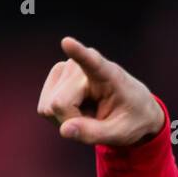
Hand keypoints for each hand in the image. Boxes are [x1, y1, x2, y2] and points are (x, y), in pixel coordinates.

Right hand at [36, 36, 164, 145]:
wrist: (132, 107)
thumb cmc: (131, 119)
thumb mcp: (120, 133)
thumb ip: (94, 133)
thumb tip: (64, 130)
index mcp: (108, 74)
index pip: (91, 62)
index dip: (78, 53)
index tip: (67, 42)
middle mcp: (81, 66)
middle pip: (59, 104)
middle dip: (73, 121)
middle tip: (96, 120)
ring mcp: (64, 68)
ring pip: (48, 108)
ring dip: (67, 120)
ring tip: (89, 113)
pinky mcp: (55, 76)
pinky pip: (44, 108)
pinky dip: (60, 117)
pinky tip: (78, 110)